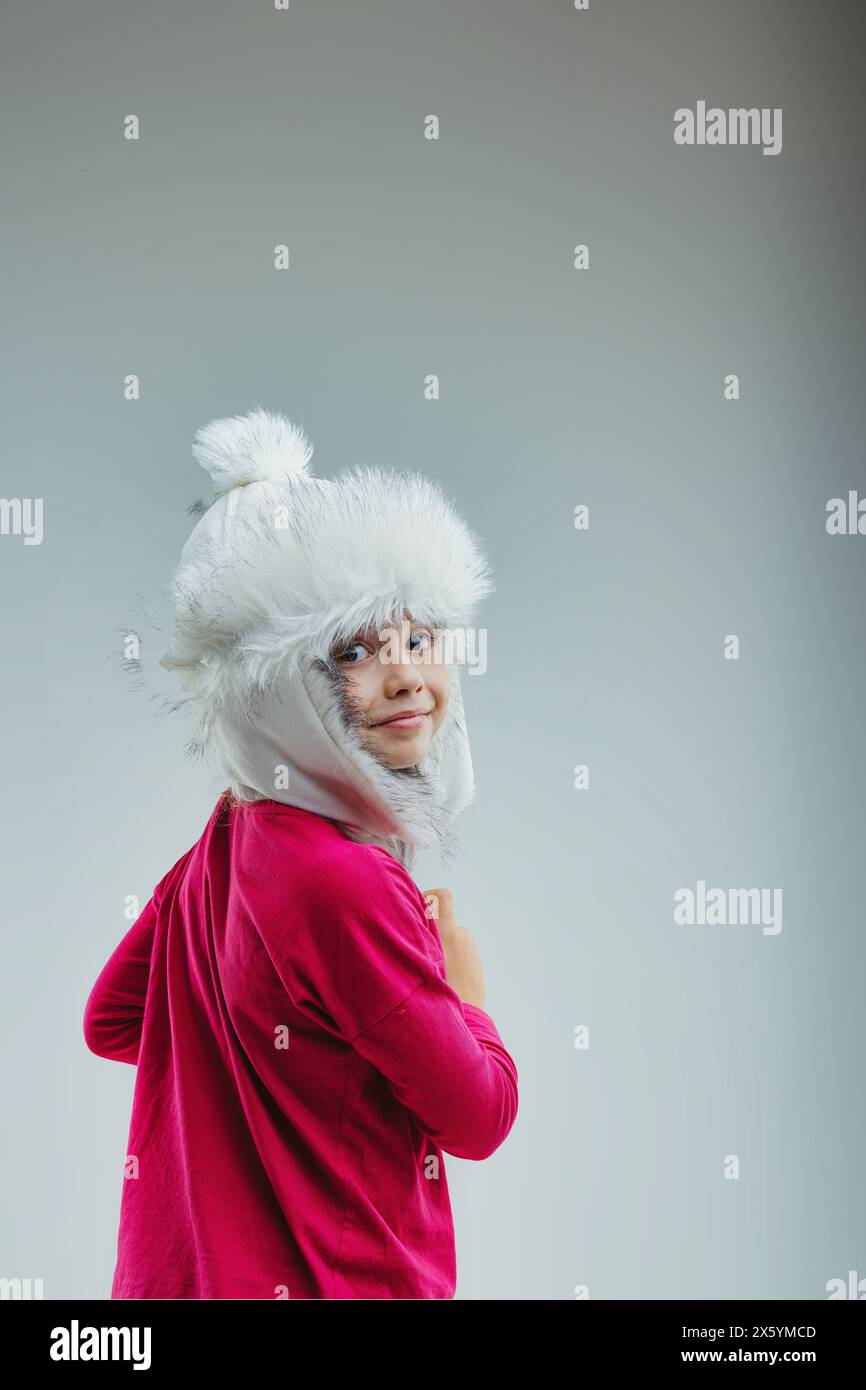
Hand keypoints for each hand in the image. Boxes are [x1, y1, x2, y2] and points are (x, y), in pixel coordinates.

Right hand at [423, 888, 485, 1009]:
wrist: (467, 1009)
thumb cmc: (442, 986)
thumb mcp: (423, 958)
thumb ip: (417, 936)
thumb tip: (409, 917)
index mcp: (449, 930)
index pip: (443, 897)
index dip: (431, 894)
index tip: (421, 904)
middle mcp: (461, 933)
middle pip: (441, 923)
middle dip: (430, 932)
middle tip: (418, 949)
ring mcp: (469, 946)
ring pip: (448, 938)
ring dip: (439, 946)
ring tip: (431, 968)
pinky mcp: (474, 958)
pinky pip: (457, 950)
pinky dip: (449, 956)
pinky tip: (444, 975)